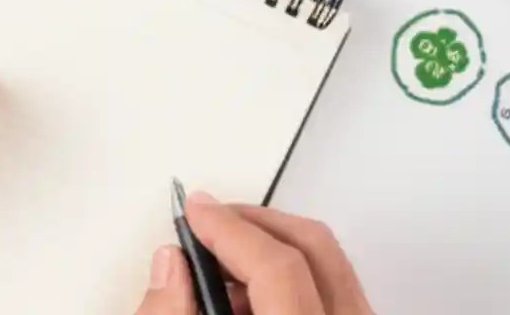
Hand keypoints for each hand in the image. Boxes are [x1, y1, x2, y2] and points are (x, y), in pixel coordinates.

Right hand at [134, 194, 373, 314]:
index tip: (196, 212)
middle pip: (316, 249)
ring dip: (275, 250)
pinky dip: (296, 279)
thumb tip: (171, 265)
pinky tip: (252, 297)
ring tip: (222, 262)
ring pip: (332, 266)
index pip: (278, 268)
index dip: (229, 231)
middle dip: (255, 224)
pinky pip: (338, 292)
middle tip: (209, 220)